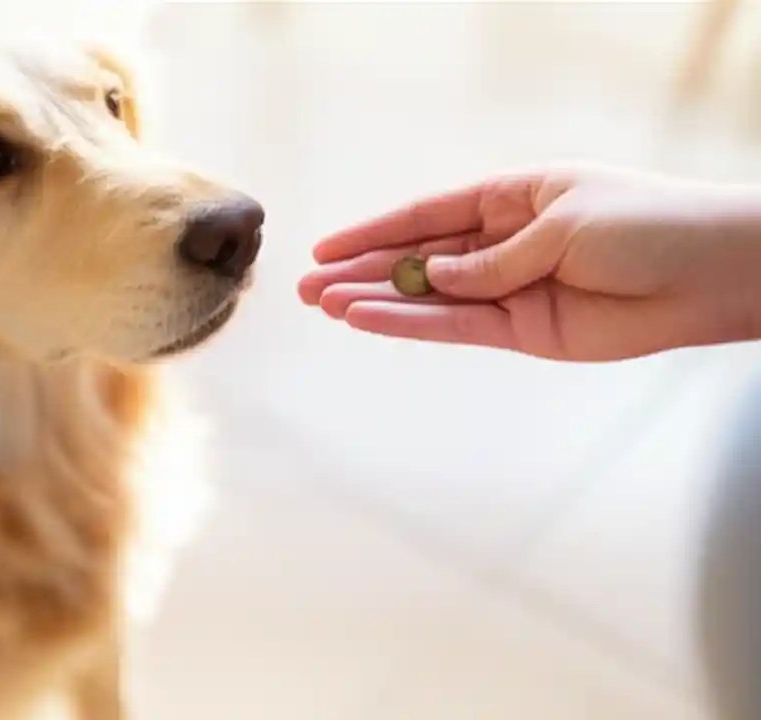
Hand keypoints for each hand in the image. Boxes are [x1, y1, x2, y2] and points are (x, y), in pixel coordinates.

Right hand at [298, 166, 760, 360]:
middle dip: (361, 272)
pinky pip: (456, 326)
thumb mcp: (559, 222)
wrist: (710, 275)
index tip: (324, 247)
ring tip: (322, 305)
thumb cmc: (646, 224)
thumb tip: (431, 277)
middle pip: (416, 259)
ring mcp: (510, 289)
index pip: (427, 215)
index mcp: (513, 198)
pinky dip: (412, 324)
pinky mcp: (523, 331)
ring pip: (426, 297)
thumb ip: (491, 258)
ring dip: (374, 301)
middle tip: (306, 287)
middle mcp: (503, 244)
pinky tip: (368, 320)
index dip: (374, 231)